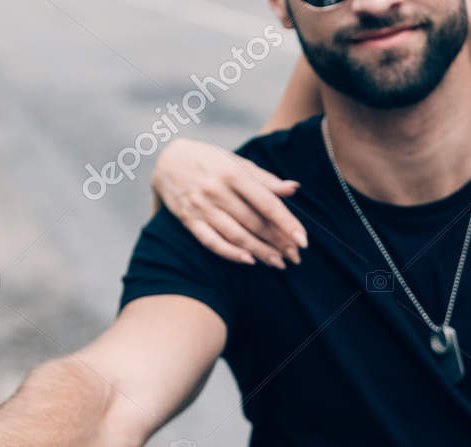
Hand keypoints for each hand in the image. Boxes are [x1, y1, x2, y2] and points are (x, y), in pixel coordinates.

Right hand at [151, 138, 306, 267]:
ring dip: (260, 252)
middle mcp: (217, 191)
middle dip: (278, 242)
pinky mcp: (188, 220)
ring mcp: (201, 207)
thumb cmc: (209, 160)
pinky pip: (211, 241)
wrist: (166, 159)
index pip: (266, 203)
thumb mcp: (236, 161)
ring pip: (236, 235)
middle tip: (295, 257)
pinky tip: (249, 261)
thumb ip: (264, 178)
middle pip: (254, 223)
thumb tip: (293, 189)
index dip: (287, 223)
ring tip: (279, 263)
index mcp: (233, 173)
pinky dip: (230, 253)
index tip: (303, 240)